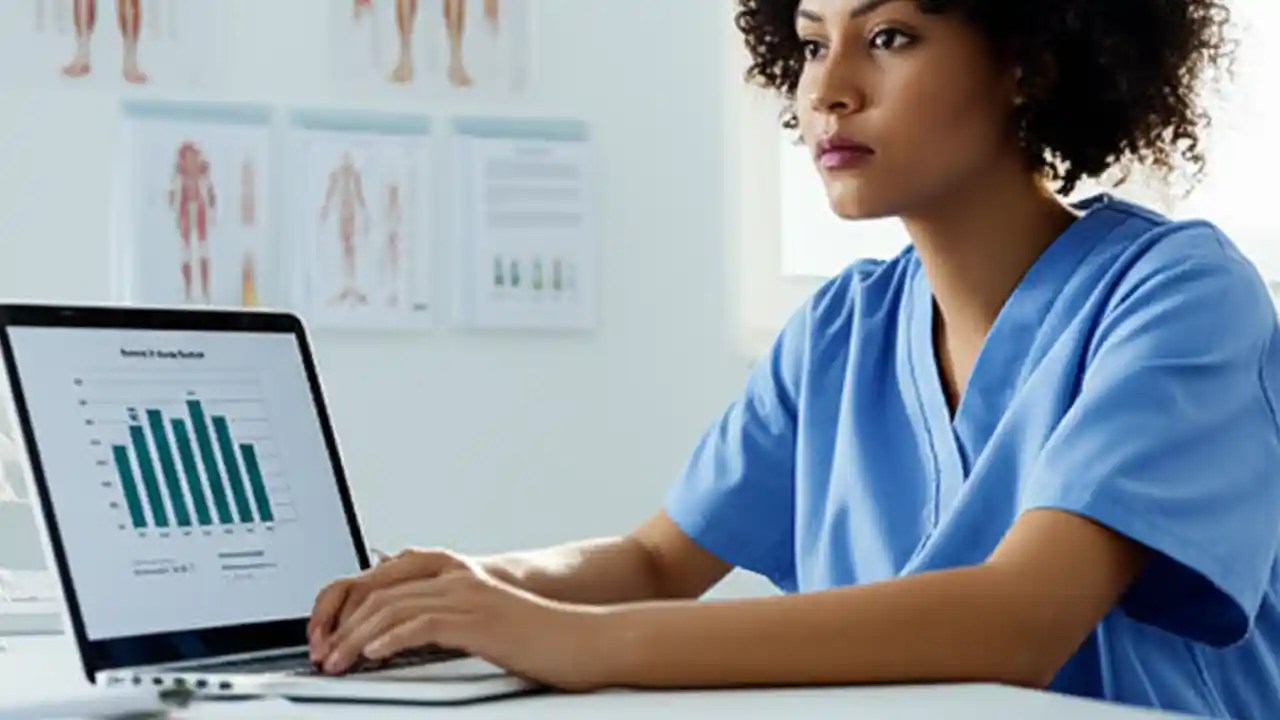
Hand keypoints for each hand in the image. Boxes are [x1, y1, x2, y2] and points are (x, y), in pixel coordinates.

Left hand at [319, 563, 614, 692]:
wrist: (580, 640)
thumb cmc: (535, 638)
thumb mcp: (479, 620)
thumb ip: (440, 617)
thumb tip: (397, 634)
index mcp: (452, 572)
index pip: (380, 578)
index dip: (344, 604)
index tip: (323, 633)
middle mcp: (456, 576)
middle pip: (379, 590)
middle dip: (340, 622)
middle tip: (321, 652)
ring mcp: (467, 595)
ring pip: (393, 607)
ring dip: (355, 637)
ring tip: (335, 662)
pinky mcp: (478, 619)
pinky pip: (422, 624)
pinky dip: (390, 640)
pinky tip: (373, 655)